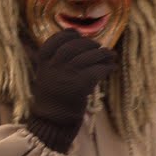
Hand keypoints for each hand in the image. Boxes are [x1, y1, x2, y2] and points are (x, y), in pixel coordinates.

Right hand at [26, 30, 115, 152]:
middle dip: (88, 43)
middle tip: (98, 46)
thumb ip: (55, 63)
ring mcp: (66, 75)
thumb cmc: (53, 99)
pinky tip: (112, 68)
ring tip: (110, 55)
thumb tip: (77, 44)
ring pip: (88, 56)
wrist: (52, 122)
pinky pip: (98, 70)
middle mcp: (53, 67)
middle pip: (73, 46)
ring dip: (102, 54)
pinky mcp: (80, 85)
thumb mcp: (47, 77)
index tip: (76, 33)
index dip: (66, 34)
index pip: (54, 41)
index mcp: (43, 64)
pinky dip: (107, 67)